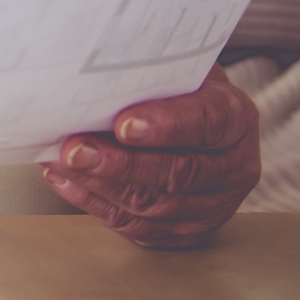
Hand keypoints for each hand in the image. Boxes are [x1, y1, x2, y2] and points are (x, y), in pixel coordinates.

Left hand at [42, 66, 260, 247]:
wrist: (192, 120)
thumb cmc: (176, 88)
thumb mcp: (175, 68)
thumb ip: (147, 74)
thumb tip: (91, 74)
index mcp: (236, 118)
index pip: (207, 123)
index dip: (166, 125)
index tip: (123, 124)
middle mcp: (234, 166)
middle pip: (179, 172)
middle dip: (121, 164)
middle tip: (76, 150)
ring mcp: (214, 205)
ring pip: (154, 204)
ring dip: (100, 185)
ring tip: (63, 163)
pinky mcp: (185, 231)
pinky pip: (137, 225)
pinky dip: (95, 203)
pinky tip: (67, 181)